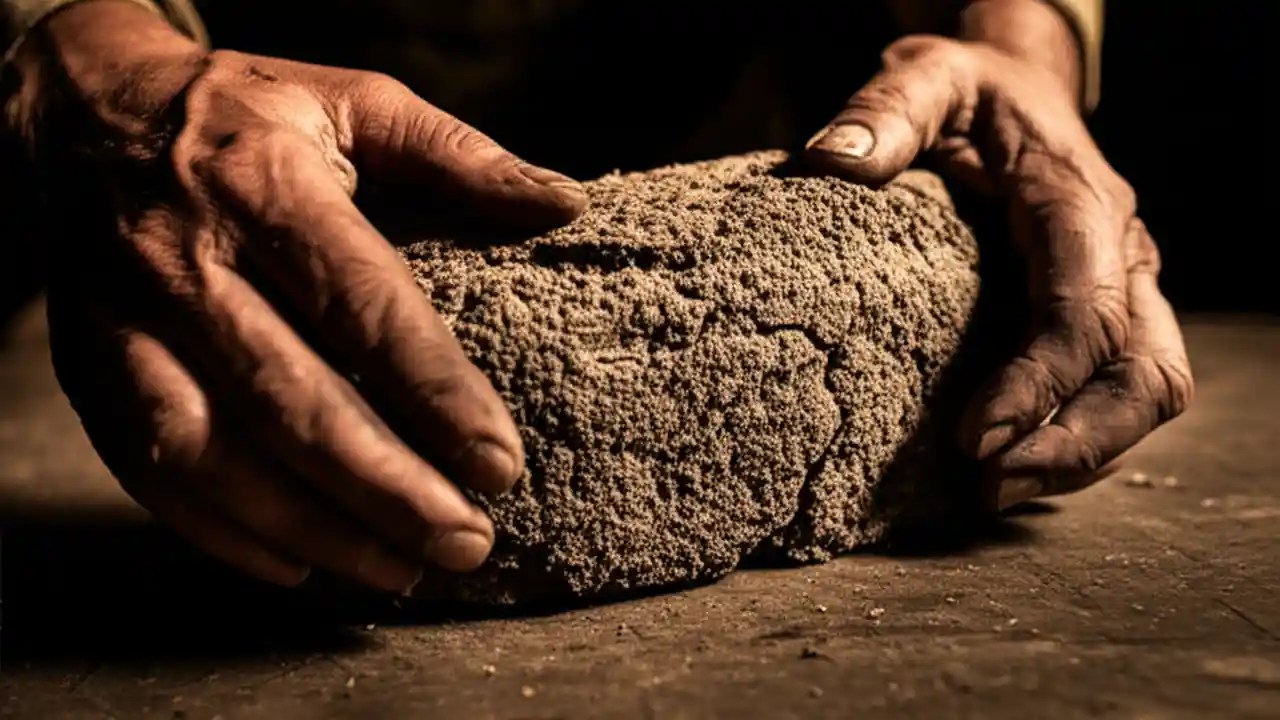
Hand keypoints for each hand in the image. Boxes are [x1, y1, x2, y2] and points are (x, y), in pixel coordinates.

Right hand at [11, 0, 585, 590]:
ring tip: (401, 570)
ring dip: (312, 529)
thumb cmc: (245, 113)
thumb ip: (459, 155)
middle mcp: (185, 260)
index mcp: (264, 185)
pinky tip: (302, 566)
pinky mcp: (89, 370)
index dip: (434, 392)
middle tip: (466, 543)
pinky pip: (149, 473)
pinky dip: (226, 534)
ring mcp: (123, 324)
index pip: (362, 305)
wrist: (84, 114)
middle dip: (385, 489)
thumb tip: (564, 203)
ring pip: (213, 455)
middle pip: (290, 401)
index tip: (500, 465)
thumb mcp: (354, 100)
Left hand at [803, 32, 1192, 510]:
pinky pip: (1116, 390)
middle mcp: (1118, 253)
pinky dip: (1076, 439)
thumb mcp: (928, 80)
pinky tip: (1010, 467)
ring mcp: (1121, 287)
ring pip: (1145, 388)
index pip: (1085, 311)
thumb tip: (830, 161)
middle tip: (992, 488)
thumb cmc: (970, 93)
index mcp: (1079, 203)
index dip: (1039, 384)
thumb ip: (886, 113)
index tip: (972, 439)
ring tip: (994, 493)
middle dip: (1079, 444)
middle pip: (1146, 370)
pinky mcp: (1101, 313)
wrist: (1017, 89)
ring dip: (1082, 455)